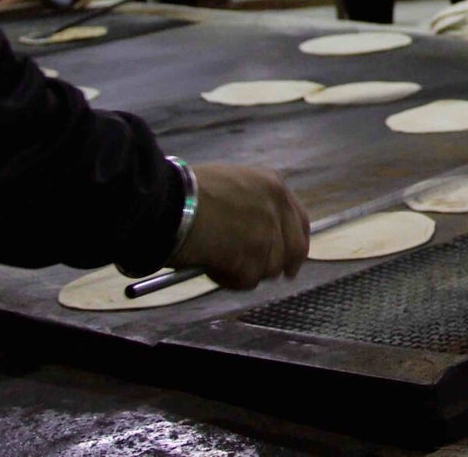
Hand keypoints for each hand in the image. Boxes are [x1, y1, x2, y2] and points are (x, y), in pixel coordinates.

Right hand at [172, 163, 309, 290]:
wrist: (168, 203)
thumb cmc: (185, 194)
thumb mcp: (229, 186)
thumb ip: (250, 206)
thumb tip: (252, 232)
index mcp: (274, 186)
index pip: (299, 221)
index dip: (294, 242)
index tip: (289, 258)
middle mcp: (277, 208)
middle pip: (295, 249)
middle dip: (280, 266)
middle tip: (259, 274)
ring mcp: (268, 233)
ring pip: (270, 268)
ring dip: (245, 272)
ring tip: (217, 261)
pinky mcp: (254, 257)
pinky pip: (247, 280)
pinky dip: (229, 280)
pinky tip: (211, 266)